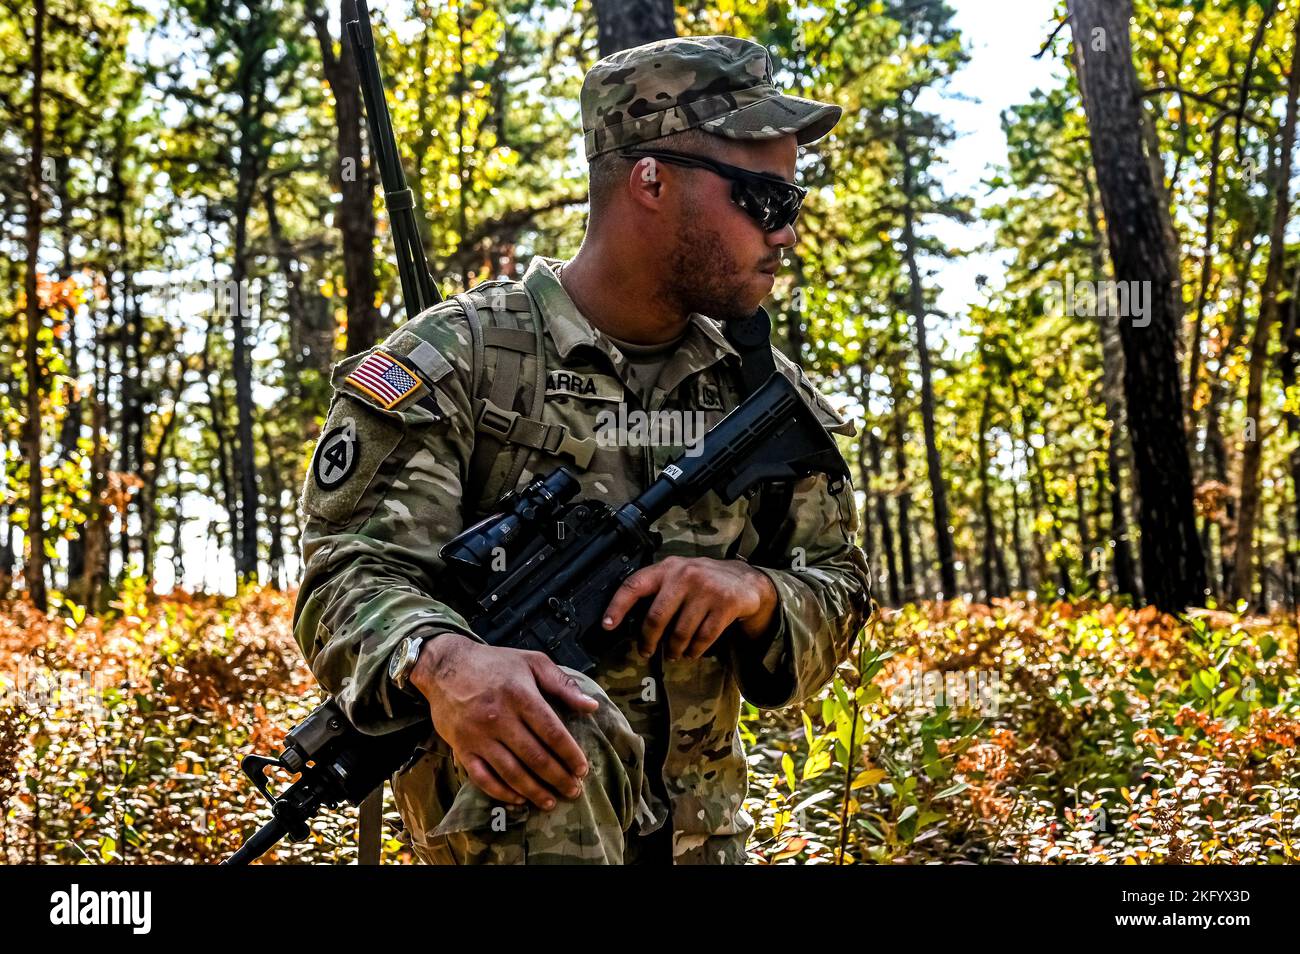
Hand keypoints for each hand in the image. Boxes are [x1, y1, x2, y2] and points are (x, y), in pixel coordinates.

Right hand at [410, 634, 598, 810]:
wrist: (446, 666)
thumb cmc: (495, 663)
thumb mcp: (532, 662)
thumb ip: (564, 684)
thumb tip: (592, 706)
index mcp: (520, 695)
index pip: (552, 732)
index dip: (570, 754)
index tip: (582, 770)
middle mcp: (499, 717)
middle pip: (534, 757)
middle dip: (558, 778)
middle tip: (573, 791)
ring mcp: (478, 735)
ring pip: (511, 772)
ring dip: (534, 791)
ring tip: (551, 801)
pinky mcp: (462, 748)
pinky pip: (483, 778)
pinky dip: (502, 793)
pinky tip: (518, 799)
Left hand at [601, 556, 778, 660]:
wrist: (746, 581)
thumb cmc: (703, 582)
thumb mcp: (678, 576)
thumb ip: (657, 591)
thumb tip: (627, 621)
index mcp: (667, 568)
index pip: (634, 585)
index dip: (617, 606)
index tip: (606, 625)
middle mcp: (685, 575)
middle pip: (656, 617)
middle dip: (648, 641)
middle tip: (646, 651)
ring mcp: (707, 589)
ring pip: (680, 632)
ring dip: (674, 650)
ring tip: (673, 654)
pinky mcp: (725, 604)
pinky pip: (703, 638)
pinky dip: (695, 650)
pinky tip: (692, 652)